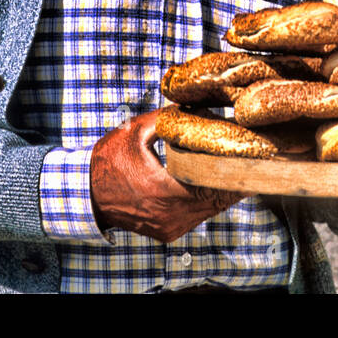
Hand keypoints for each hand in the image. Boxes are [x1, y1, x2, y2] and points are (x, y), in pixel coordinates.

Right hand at [89, 110, 247, 242]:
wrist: (88, 194)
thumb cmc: (109, 162)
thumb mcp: (134, 133)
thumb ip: (164, 120)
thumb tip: (190, 105)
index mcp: (162, 189)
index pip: (211, 185)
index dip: (232, 173)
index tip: (248, 159)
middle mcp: (169, 214)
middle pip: (217, 201)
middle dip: (233, 183)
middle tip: (249, 163)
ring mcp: (169, 227)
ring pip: (209, 211)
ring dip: (222, 193)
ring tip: (236, 171)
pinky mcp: (168, 233)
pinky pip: (197, 217)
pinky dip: (206, 203)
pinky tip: (212, 186)